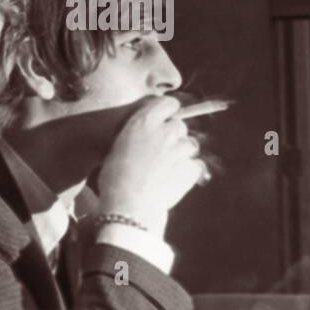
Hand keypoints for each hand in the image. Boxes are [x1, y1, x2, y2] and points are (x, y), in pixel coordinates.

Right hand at [97, 95, 206, 234]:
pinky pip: (195, 165)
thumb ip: (135, 138)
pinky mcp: (192, 167)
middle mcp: (165, 131)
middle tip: (160, 152)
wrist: (129, 206)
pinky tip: (173, 181)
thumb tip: (142, 140)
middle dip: (173, 136)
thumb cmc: (114, 180)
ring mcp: (181, 149)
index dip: (167, 111)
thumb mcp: (116, 150)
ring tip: (165, 170)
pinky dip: (188, 171)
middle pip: (179, 126)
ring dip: (181, 154)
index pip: (167, 103)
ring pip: (189, 145)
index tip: (163, 119)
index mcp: (143, 123)